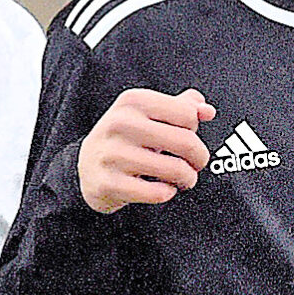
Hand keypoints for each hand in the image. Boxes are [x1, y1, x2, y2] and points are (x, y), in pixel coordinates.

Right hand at [78, 88, 216, 213]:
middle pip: (187, 142)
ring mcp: (112, 154)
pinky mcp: (108, 184)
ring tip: (182, 179)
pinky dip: (167, 193)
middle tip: (195, 165)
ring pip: (176, 170)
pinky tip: (162, 189)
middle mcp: (120, 124)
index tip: (187, 138)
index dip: (195, 131)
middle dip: (200, 158)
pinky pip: (158, 193)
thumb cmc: (127, 138)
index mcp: (133, 101)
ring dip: (187, 178)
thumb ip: (182, 107)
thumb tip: (207, 111)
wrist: (85, 167)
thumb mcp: (150, 114)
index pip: (188, 114)